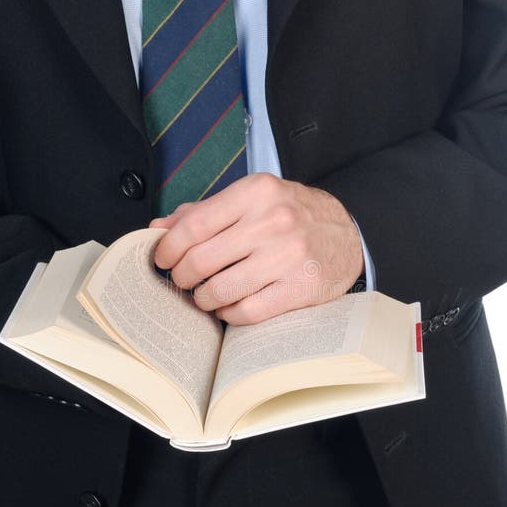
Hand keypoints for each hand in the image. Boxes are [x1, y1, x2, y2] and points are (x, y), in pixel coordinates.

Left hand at [150, 173, 364, 324]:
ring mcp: (288, 257)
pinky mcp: (300, 289)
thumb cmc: (290, 216)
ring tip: (204, 296)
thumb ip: (204, 212)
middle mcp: (273, 221)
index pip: (194, 225)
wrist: (347, 235)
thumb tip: (158, 228)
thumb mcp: (251, 200)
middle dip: (183, 277)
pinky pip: (247, 311)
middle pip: (202, 261)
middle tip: (183, 281)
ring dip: (203, 299)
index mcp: (256, 192)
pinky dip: (228, 313)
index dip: (168, 248)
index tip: (162, 259)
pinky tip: (228, 307)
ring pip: (221, 291)